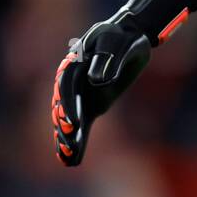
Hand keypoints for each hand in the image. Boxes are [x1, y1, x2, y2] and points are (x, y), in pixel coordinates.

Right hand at [52, 0, 188, 166]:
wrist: (132, 36)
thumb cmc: (126, 37)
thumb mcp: (121, 43)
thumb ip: (109, 59)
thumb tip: (95, 80)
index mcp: (77, 61)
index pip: (68, 85)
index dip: (69, 104)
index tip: (71, 123)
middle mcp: (73, 79)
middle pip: (65, 104)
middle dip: (65, 126)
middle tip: (68, 145)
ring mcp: (81, 92)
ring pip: (70, 117)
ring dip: (67, 138)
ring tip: (68, 159)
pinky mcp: (92, 103)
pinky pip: (82, 123)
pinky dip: (78, 140)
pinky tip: (73, 160)